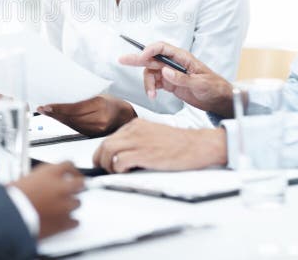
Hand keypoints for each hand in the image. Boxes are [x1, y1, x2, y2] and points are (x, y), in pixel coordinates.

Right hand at [12, 162, 82, 238]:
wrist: (10, 217)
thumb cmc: (12, 198)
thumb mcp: (24, 179)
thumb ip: (39, 178)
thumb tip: (42, 181)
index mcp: (51, 173)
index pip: (68, 164)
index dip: (71, 169)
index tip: (71, 172)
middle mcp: (61, 187)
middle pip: (80, 182)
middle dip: (77, 185)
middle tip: (75, 188)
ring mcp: (65, 205)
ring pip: (77, 203)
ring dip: (71, 204)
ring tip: (62, 206)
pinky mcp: (64, 222)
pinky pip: (75, 222)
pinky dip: (70, 221)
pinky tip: (64, 220)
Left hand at [38, 94, 135, 136]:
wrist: (124, 116)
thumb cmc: (111, 103)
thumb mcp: (99, 95)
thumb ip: (83, 99)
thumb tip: (62, 99)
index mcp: (100, 105)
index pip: (74, 108)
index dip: (59, 108)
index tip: (47, 106)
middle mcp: (99, 119)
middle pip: (71, 117)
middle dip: (55, 113)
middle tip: (42, 109)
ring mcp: (97, 129)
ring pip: (72, 124)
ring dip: (58, 119)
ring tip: (47, 112)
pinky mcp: (93, 135)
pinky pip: (76, 129)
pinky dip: (66, 123)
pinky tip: (59, 119)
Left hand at [93, 119, 226, 172]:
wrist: (198, 145)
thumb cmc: (180, 144)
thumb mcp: (154, 135)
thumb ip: (138, 141)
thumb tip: (123, 155)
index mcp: (137, 125)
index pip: (111, 137)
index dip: (104, 152)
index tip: (104, 161)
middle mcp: (134, 130)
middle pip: (105, 144)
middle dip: (100, 159)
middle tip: (103, 169)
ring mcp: (138, 140)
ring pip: (108, 151)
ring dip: (107, 165)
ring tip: (114, 173)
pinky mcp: (143, 153)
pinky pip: (119, 161)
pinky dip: (118, 170)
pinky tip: (126, 172)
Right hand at [119, 41, 233, 117]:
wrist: (219, 99)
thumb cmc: (214, 87)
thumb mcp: (200, 83)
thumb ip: (182, 78)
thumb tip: (165, 72)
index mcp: (183, 58)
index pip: (162, 48)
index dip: (150, 51)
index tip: (142, 58)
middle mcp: (174, 63)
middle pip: (152, 58)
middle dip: (137, 59)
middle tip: (122, 59)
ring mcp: (171, 73)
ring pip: (151, 73)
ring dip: (147, 83)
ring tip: (151, 95)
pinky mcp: (169, 84)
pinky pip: (154, 83)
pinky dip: (151, 89)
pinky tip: (153, 96)